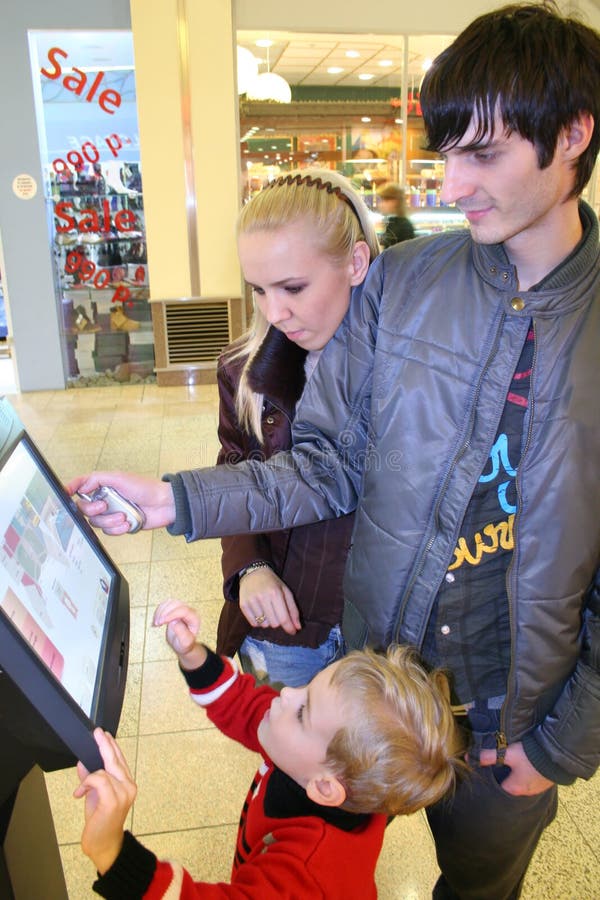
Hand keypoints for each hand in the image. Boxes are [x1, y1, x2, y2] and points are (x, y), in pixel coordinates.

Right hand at [67, 471, 175, 534]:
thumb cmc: (145, 488)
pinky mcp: (119, 525)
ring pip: (96, 523)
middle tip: (105, 506)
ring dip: (109, 521)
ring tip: (123, 516)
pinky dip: (117, 529)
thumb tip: (80, 486)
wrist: (164, 505)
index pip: (81, 487)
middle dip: (93, 510)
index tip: (64, 494)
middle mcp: (105, 499)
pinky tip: (127, 523)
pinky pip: (109, 532)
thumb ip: (97, 479)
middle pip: (84, 509)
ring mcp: (112, 513)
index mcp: (103, 485)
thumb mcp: (119, 478)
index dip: (70, 490)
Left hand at [74, 729, 135, 874]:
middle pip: (116, 759)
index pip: (120, 759)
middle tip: (97, 733)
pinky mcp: (113, 800)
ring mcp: (123, 793)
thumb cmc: (102, 822)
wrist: (104, 845)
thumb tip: (83, 763)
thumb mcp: (95, 796)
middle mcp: (129, 786)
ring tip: (82, 788)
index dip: (112, 745)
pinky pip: (99, 780)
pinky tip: (80, 793)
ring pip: (106, 769)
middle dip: (105, 744)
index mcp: (127, 783)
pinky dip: (87, 783)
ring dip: (90, 776)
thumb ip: (91, 778)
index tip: (103, 734)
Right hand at [153, 599, 206, 669]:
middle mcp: (189, 611)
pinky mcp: (174, 608)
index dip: (171, 614)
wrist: (182, 643)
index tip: (161, 622)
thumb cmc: (184, 644)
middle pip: (175, 604)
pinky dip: (158, 611)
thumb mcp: (184, 642)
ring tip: (156, 624)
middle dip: (164, 612)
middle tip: (157, 624)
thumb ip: (181, 632)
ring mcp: (181, 608)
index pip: (183, 611)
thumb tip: (173, 621)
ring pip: (169, 602)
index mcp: (194, 618)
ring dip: (160, 611)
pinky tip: (155, 621)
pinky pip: (165, 604)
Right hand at [239, 567, 300, 634]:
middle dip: (278, 622)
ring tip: (267, 609)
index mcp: (275, 593)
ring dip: (268, 621)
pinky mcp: (243, 605)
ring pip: (264, 625)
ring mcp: (251, 601)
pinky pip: (254, 624)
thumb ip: (293, 610)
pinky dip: (259, 622)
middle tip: (277, 612)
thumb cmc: (273, 583)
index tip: (293, 632)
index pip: (283, 618)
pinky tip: (260, 611)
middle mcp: (262, 597)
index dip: (289, 627)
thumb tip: (297, 628)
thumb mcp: (286, 592)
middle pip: (274, 624)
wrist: (253, 573)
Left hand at [478, 741, 554, 795]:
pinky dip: (524, 776)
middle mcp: (524, 793)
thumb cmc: (531, 757)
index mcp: (513, 789)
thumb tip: (471, 757)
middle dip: (501, 779)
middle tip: (495, 768)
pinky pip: (528, 782)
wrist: (556, 756)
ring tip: (508, 766)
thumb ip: (490, 755)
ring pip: (519, 785)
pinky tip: (522, 767)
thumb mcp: (508, 753)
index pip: (495, 789)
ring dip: (513, 777)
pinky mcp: (542, 783)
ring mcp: (534, 789)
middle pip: (507, 787)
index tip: (483, 773)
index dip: (488, 780)